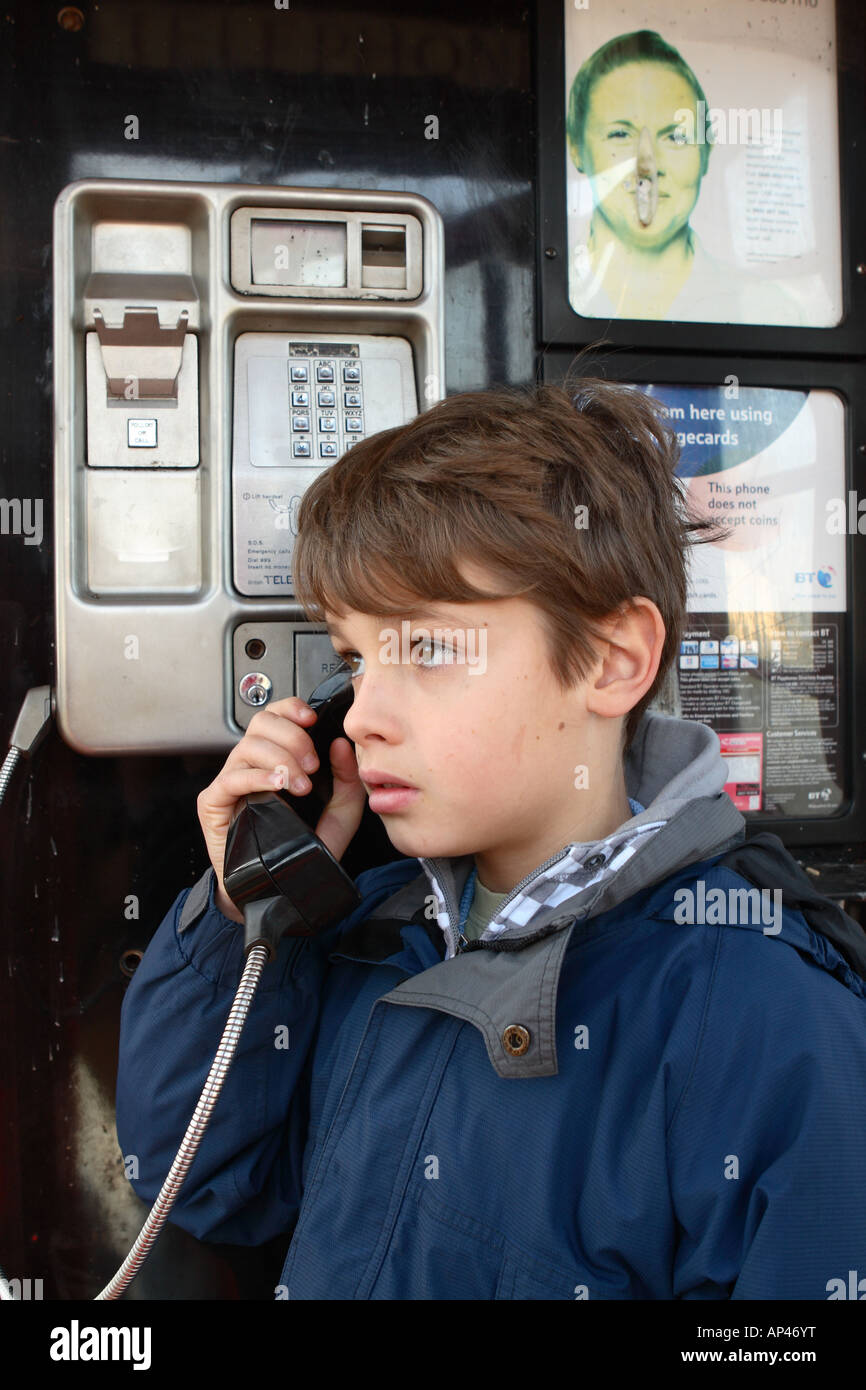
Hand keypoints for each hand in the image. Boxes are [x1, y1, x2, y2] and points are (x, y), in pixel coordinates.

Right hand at [196, 697, 366, 922]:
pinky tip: (276, 786)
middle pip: (262, 723)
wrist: (277, 892)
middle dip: (292, 738)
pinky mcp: (213, 802)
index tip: (313, 720)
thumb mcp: (339, 816)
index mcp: (276, 759)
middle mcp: (251, 765)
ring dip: (280, 759)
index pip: (277, 716)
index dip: (292, 710)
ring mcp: (230, 782)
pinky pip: (231, 777)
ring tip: (300, 785)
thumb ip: (347, 780)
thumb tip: (340, 744)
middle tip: (311, 765)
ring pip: (248, 746)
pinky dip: (257, 776)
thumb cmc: (302, 853)